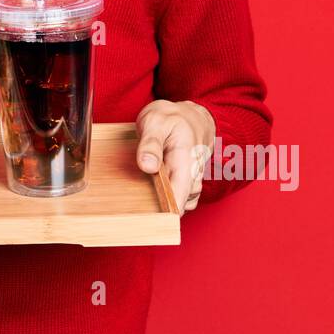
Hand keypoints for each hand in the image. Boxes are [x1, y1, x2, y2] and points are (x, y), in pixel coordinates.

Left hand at [134, 99, 215, 213]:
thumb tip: (147, 167)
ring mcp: (191, 181)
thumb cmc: (171, 118)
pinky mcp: (185, 184)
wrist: (189, 117)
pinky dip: (167, 200)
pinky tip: (154, 189)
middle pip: (181, 205)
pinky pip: (178, 200)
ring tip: (146, 191)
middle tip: (139, 204)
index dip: (167, 210)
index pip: (181, 194)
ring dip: (164, 204)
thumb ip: (150, 143)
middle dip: (161, 210)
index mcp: (187, 160)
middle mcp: (193, 174)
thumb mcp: (155, 122)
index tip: (150, 216)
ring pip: (181, 204)